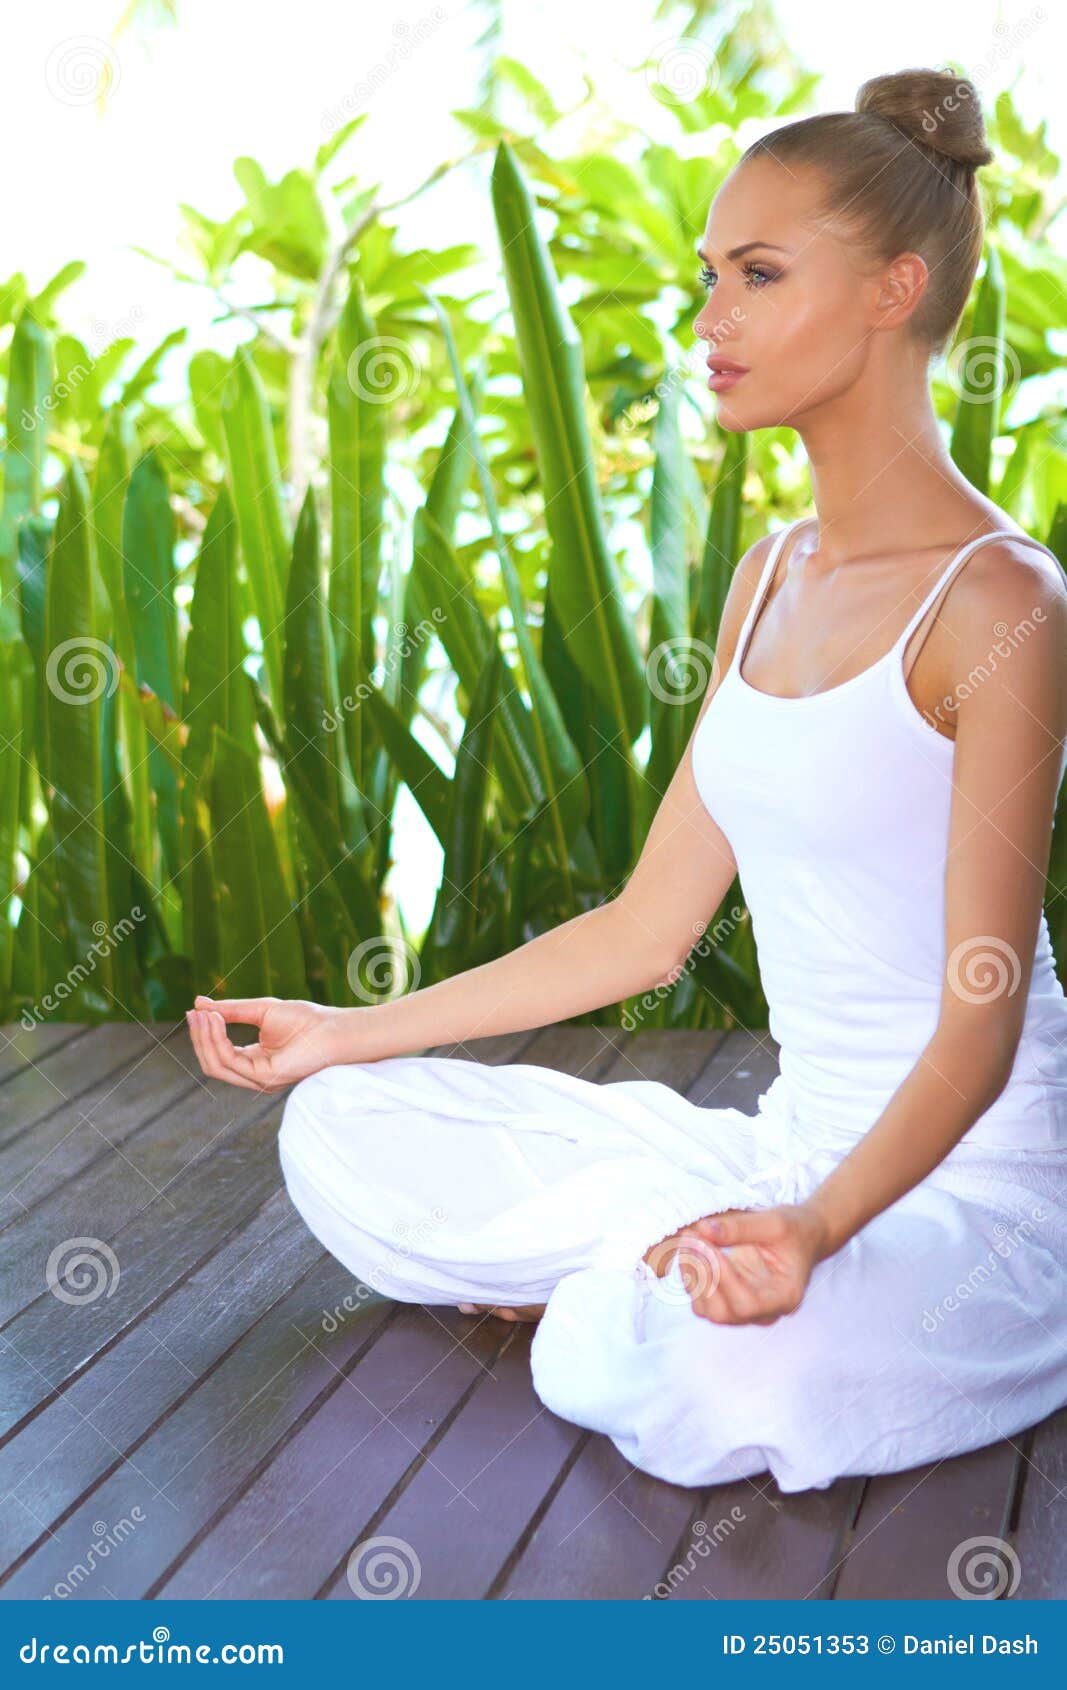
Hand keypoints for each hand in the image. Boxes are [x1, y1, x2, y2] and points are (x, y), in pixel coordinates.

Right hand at [185, 994, 351, 1092]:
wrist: (333, 1028)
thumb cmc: (306, 1019)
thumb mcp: (260, 1010)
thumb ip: (231, 1010)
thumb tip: (199, 1003)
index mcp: (254, 1061)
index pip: (218, 1054)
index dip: (203, 1034)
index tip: (194, 1010)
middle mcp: (254, 1075)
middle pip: (211, 1062)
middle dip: (199, 1037)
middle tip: (193, 1012)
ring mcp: (259, 1080)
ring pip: (216, 1065)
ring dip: (205, 1038)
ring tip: (202, 1014)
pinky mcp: (264, 1079)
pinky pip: (230, 1062)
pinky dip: (218, 1041)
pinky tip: (216, 1020)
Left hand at [673, 1203, 829, 1326]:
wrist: (802, 1235)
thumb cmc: (795, 1231)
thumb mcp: (774, 1222)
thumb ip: (740, 1228)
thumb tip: (703, 1229)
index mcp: (783, 1297)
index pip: (747, 1304)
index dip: (723, 1279)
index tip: (710, 1246)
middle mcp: (764, 1311)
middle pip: (723, 1313)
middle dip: (703, 1276)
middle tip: (693, 1237)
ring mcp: (745, 1308)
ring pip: (707, 1310)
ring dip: (692, 1275)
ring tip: (689, 1238)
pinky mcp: (729, 1299)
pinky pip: (701, 1300)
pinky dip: (691, 1276)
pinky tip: (691, 1248)